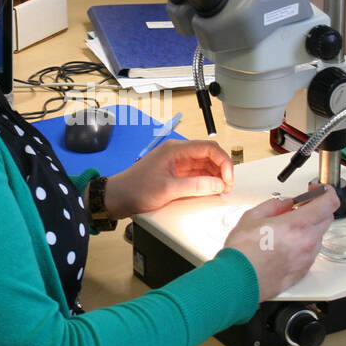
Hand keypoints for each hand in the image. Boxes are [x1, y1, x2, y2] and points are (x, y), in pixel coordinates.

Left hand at [102, 139, 233, 217]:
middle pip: (209, 155)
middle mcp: (178, 153)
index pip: (209, 148)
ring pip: (204, 165)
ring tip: (221, 190)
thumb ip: (195, 186)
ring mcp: (176, 163)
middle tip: (227, 187)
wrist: (116, 197)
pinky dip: (206, 181)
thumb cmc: (135, 190)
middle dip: (222, 169)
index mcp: (175, 149)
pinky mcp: (175, 174)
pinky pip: (196, 174)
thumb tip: (218, 184)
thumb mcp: (168, 189)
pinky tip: (210, 190)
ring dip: (215, 176)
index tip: (228, 178)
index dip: (223, 162)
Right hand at [222, 184, 339, 303]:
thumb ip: (274, 205)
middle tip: (301, 208)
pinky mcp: (303, 270)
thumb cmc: (243, 253)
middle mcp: (308, 242)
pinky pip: (310, 252)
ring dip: (309, 228)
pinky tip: (285, 245)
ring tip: (287, 229)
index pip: (329, 203)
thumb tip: (285, 203)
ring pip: (318, 236)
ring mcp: (307, 258)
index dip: (326, 192)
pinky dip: (303, 244)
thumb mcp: (253, 216)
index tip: (318, 190)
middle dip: (317, 210)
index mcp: (298, 225)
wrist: (239, 280)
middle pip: (327, 218)